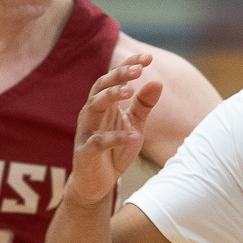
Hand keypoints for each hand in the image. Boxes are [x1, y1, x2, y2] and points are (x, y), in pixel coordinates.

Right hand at [67, 54, 159, 207]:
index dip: (128, 65)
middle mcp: (92, 113)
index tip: (148, 58)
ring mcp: (86, 132)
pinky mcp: (85, 153)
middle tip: (138, 69)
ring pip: (93, 107)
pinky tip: (133, 135)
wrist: (97, 184)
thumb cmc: (114, 150)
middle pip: (100, 86)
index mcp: (104, 104)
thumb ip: (144, 105)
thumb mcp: (134, 125)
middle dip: (118, 76)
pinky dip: (115, 138)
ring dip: (111, 97)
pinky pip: (97, 142)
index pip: (113, 78)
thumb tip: (157, 81)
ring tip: (131, 91)